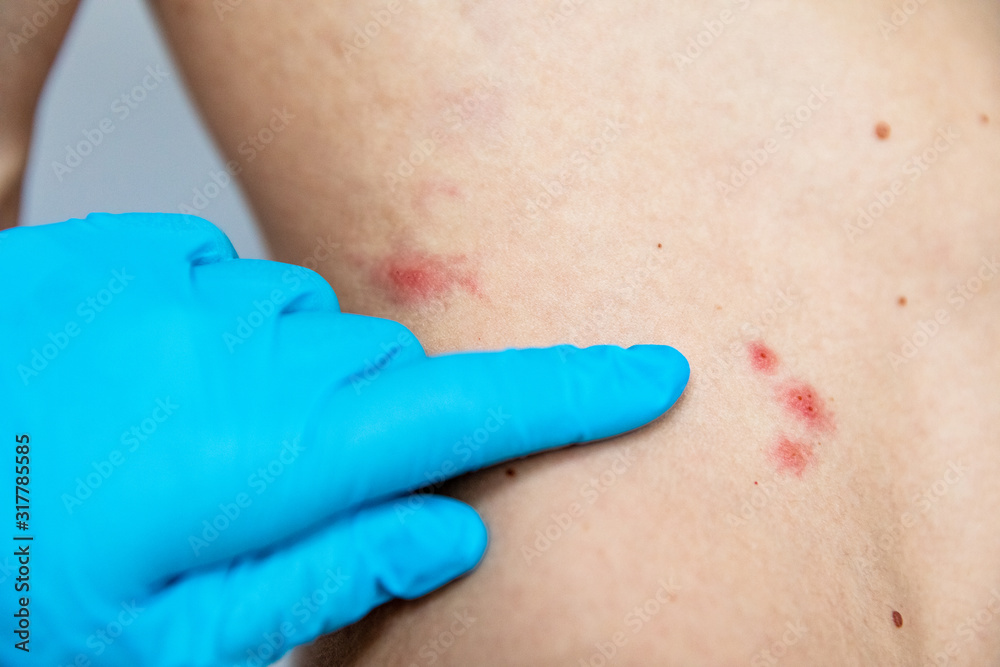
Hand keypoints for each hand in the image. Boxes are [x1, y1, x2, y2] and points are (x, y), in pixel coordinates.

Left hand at [0, 213, 687, 665]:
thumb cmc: (8, 590)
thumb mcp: (172, 645)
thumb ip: (327, 577)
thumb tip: (452, 529)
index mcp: (271, 457)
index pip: (467, 416)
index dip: (574, 396)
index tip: (650, 377)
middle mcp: (246, 349)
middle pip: (392, 373)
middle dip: (380, 430)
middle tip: (297, 491)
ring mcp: (184, 286)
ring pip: (317, 329)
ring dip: (302, 385)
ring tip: (209, 443)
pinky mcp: (134, 249)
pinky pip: (237, 281)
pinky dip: (234, 331)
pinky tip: (165, 382)